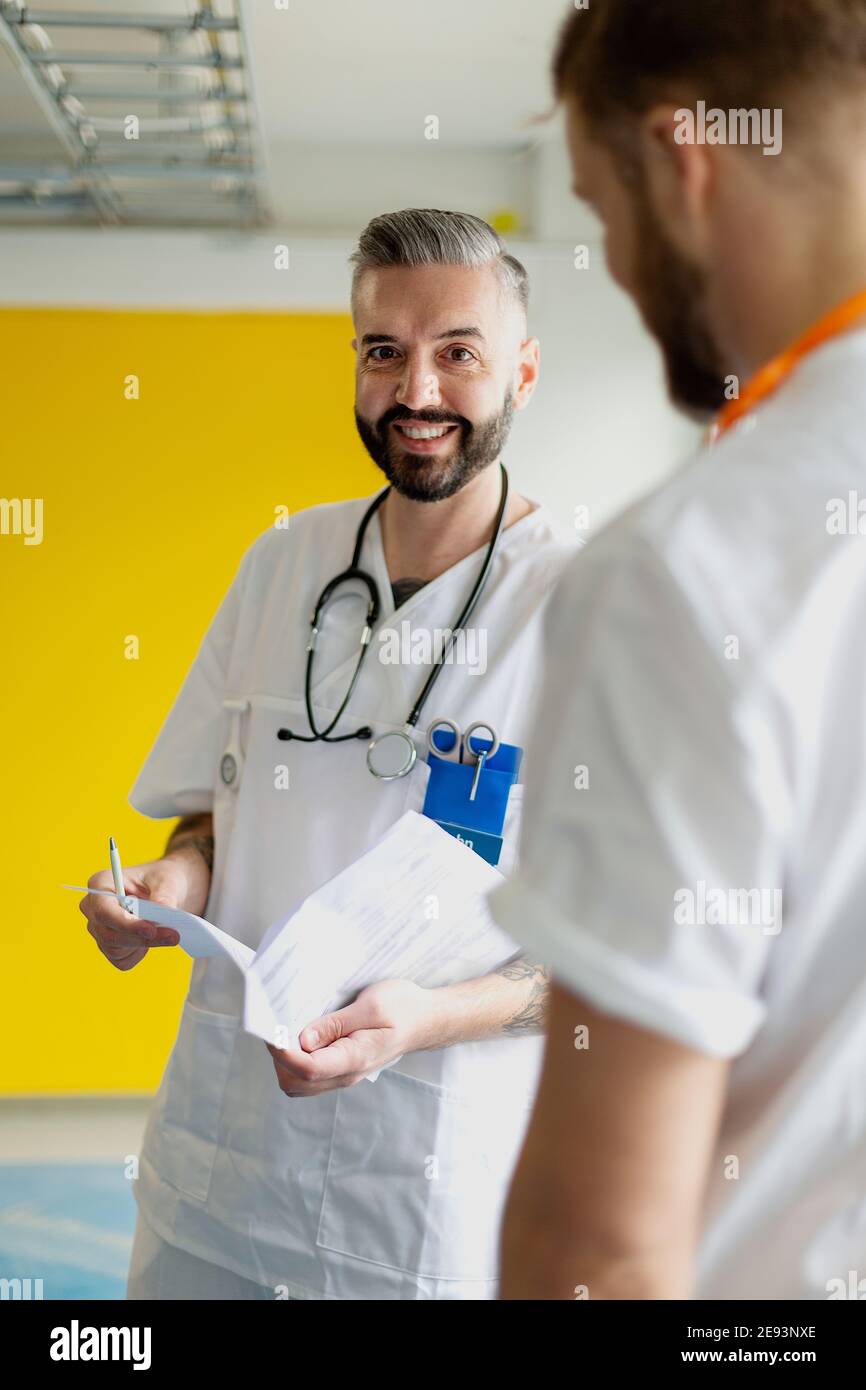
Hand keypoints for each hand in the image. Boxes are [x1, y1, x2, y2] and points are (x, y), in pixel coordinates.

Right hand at [79, 857, 187, 971]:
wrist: (166, 891)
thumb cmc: (161, 880)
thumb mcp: (167, 880)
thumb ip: (164, 895)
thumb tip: (164, 911)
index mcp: (101, 883)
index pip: (104, 911)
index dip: (126, 924)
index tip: (151, 929)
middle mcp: (93, 908)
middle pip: (109, 935)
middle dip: (142, 938)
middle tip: (173, 935)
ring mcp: (98, 929)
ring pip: (115, 950)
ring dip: (145, 945)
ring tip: (167, 933)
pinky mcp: (108, 946)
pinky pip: (121, 961)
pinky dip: (139, 954)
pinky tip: (151, 939)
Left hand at [267, 978, 439, 1096]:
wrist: (426, 1019)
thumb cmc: (403, 1007)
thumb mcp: (371, 1005)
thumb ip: (336, 1024)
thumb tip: (303, 1040)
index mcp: (355, 1058)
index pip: (307, 1068)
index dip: (282, 1051)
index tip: (272, 1028)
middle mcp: (346, 1073)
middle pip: (295, 1082)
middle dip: (279, 1057)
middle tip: (278, 1025)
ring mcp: (343, 1074)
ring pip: (298, 1082)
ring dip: (285, 1059)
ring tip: (288, 1028)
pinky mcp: (341, 1068)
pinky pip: (309, 1074)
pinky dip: (295, 1059)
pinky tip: (300, 1034)